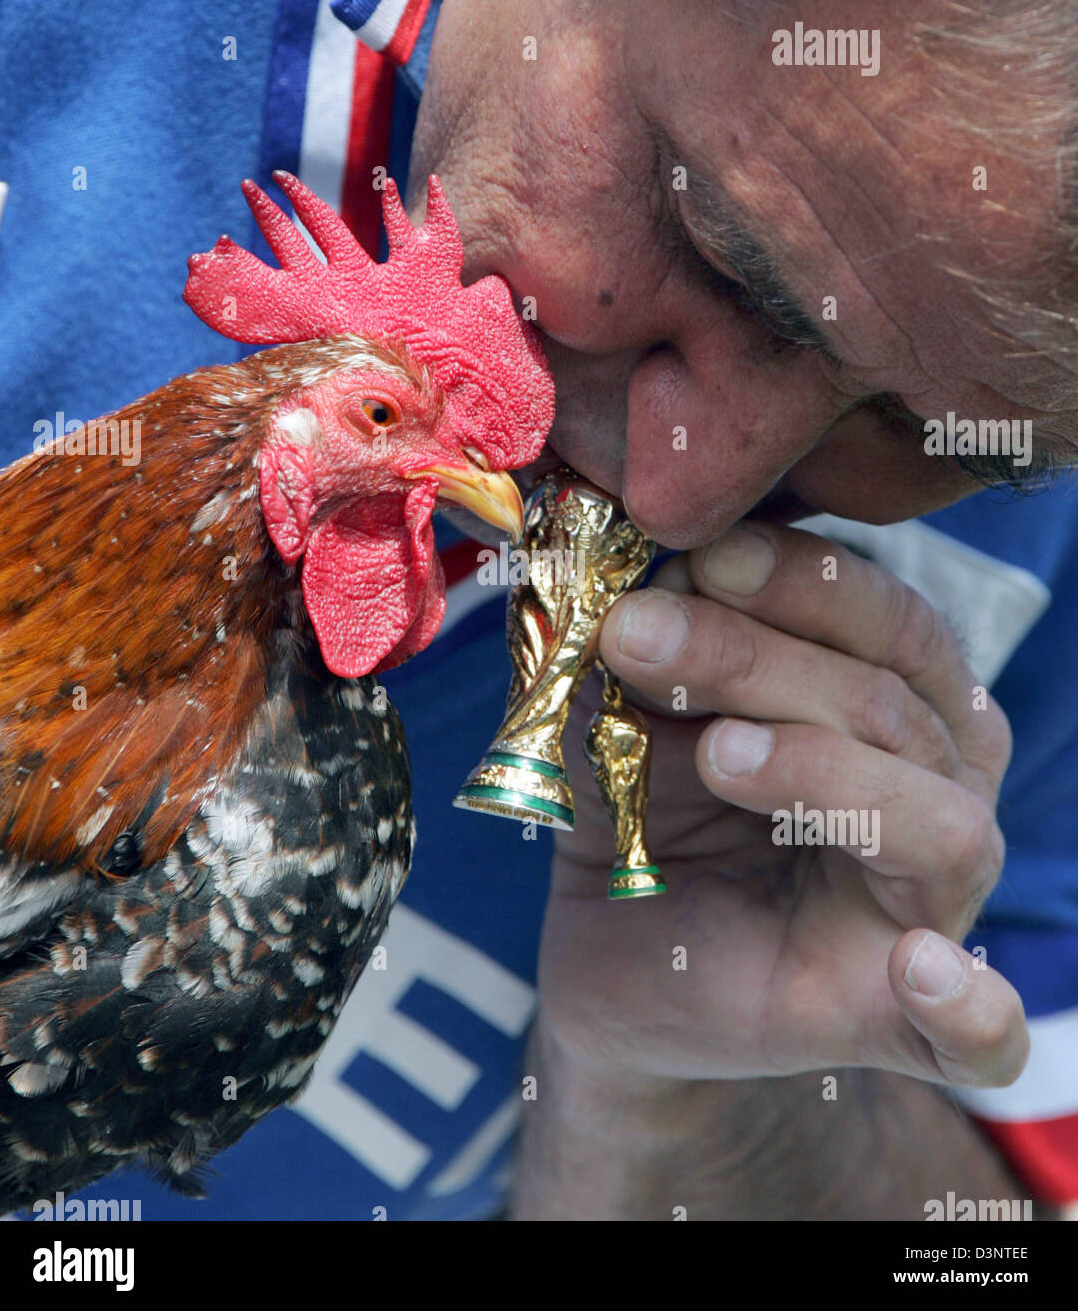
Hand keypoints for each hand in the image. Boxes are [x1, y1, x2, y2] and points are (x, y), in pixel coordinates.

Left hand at [537, 521, 1029, 1087]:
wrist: (616, 968)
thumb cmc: (644, 826)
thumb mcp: (629, 727)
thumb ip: (647, 664)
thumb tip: (637, 585)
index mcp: (894, 706)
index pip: (884, 623)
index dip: (798, 580)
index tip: (699, 556)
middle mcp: (937, 791)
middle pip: (890, 705)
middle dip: (756, 656)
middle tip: (638, 633)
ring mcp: (929, 908)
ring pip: (936, 821)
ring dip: (821, 771)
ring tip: (719, 753)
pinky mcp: (895, 1022)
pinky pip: (975, 1034)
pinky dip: (971, 1009)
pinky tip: (920, 970)